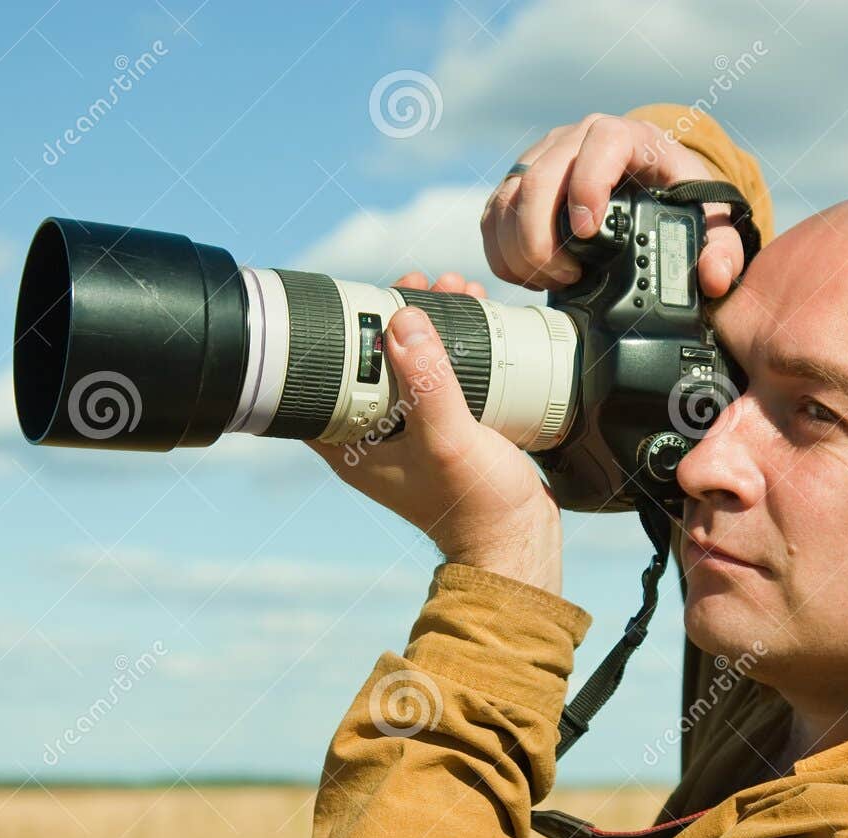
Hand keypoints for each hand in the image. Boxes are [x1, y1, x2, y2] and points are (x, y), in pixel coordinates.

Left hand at [305, 272, 562, 594]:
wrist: (522, 542)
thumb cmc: (480, 508)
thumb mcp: (449, 440)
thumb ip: (428, 385)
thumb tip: (402, 321)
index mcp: (354, 445)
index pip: (325, 377)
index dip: (341, 331)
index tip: (367, 297)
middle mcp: (376, 436)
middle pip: (371, 359)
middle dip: (396, 314)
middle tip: (423, 286)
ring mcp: (412, 432)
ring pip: (410, 362)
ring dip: (431, 322)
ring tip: (459, 292)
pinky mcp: (446, 428)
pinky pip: (441, 374)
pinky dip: (456, 343)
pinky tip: (479, 318)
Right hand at [481, 113, 746, 297]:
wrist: (647, 186)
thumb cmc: (677, 199)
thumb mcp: (710, 221)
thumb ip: (723, 248)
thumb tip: (715, 278)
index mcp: (629, 138)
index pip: (602, 141)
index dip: (588, 182)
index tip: (587, 231)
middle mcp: (578, 139)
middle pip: (541, 175)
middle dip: (543, 235)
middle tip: (566, 277)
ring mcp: (543, 159)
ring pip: (510, 197)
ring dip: (520, 248)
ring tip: (552, 281)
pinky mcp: (518, 185)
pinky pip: (493, 214)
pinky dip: (502, 251)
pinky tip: (528, 275)